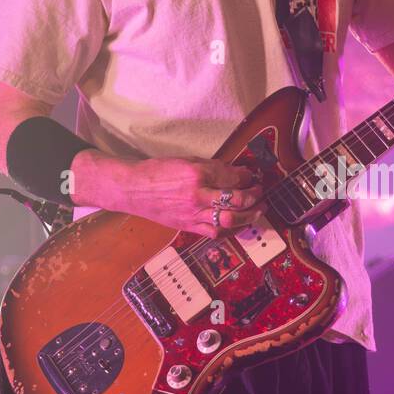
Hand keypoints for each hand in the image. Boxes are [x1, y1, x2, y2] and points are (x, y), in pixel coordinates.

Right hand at [72, 151, 265, 236]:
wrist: (133, 189)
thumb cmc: (158, 172)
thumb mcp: (186, 160)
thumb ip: (212, 168)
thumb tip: (236, 173)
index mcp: (197, 173)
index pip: (233, 177)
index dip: (249, 176)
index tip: (253, 175)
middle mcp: (198, 194)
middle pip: (237, 199)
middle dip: (255, 195)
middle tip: (260, 191)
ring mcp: (193, 213)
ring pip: (230, 219)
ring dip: (249, 215)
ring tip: (258, 209)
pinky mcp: (189, 226)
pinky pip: (216, 232)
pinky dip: (231, 229)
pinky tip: (240, 224)